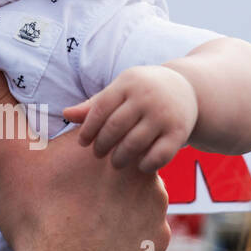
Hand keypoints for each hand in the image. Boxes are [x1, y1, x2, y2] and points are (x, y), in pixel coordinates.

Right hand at [0, 55, 170, 250]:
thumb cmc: (36, 212)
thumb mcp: (11, 153)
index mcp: (105, 144)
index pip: (104, 134)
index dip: (85, 151)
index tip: (70, 167)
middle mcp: (138, 168)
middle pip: (121, 164)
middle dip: (103, 178)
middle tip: (75, 196)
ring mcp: (154, 206)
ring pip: (137, 197)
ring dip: (118, 205)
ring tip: (87, 220)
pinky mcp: (160, 239)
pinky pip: (147, 230)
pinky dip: (129, 234)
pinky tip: (104, 240)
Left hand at [63, 64, 197, 172]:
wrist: (186, 89)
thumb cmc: (141, 92)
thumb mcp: (119, 91)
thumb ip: (94, 105)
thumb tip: (64, 113)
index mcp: (127, 83)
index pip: (101, 109)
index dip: (89, 128)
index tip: (83, 142)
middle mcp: (146, 97)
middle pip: (116, 126)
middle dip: (103, 144)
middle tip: (98, 154)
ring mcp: (164, 114)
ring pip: (136, 142)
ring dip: (121, 156)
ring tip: (115, 162)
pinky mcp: (180, 131)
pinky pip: (160, 154)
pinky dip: (147, 163)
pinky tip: (139, 166)